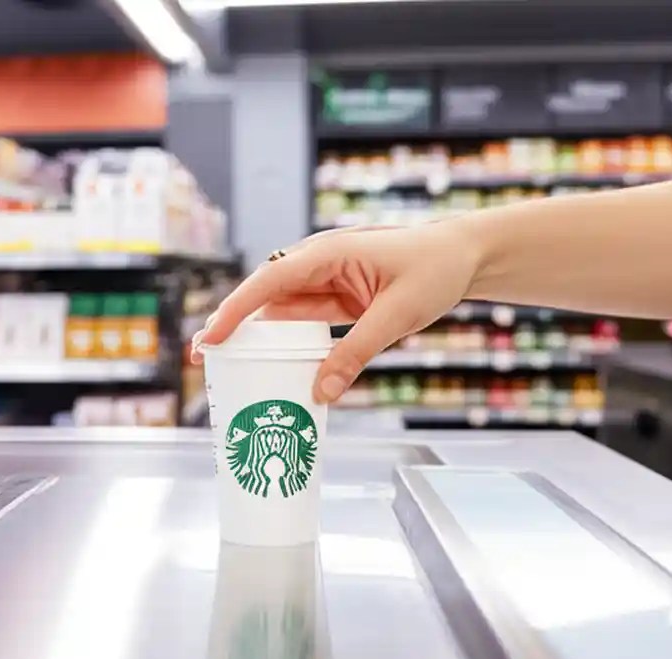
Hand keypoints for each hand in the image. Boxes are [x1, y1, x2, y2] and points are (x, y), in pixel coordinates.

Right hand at [195, 221, 481, 402]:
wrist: (466, 256)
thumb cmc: (435, 269)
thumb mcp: (396, 315)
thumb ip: (356, 353)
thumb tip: (322, 392)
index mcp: (328, 253)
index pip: (269, 281)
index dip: (235, 309)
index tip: (211, 337)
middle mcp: (321, 263)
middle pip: (266, 295)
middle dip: (235, 323)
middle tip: (205, 356)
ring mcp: (329, 280)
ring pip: (283, 309)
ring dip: (260, 335)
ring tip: (232, 365)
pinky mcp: (341, 297)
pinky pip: (306, 320)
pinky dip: (290, 341)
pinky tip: (277, 364)